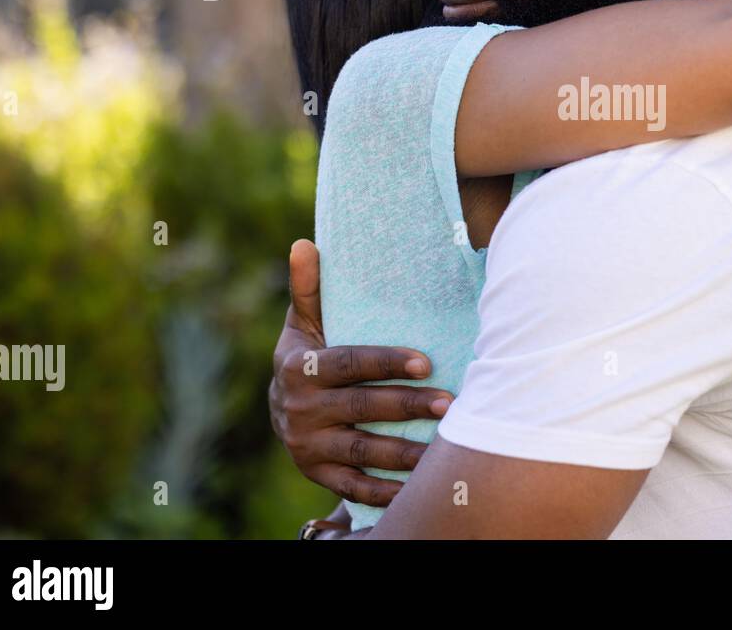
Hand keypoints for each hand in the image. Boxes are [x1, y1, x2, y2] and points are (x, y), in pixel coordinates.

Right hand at [269, 239, 454, 504]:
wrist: (280, 410)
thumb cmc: (308, 354)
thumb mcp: (303, 323)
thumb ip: (310, 288)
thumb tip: (304, 244)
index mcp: (300, 368)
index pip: (350, 364)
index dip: (387, 362)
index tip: (426, 362)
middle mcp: (300, 409)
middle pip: (363, 408)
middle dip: (407, 407)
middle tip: (451, 404)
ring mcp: (308, 446)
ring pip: (363, 450)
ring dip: (404, 451)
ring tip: (443, 448)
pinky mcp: (317, 474)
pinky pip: (354, 486)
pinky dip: (386, 489)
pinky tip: (419, 485)